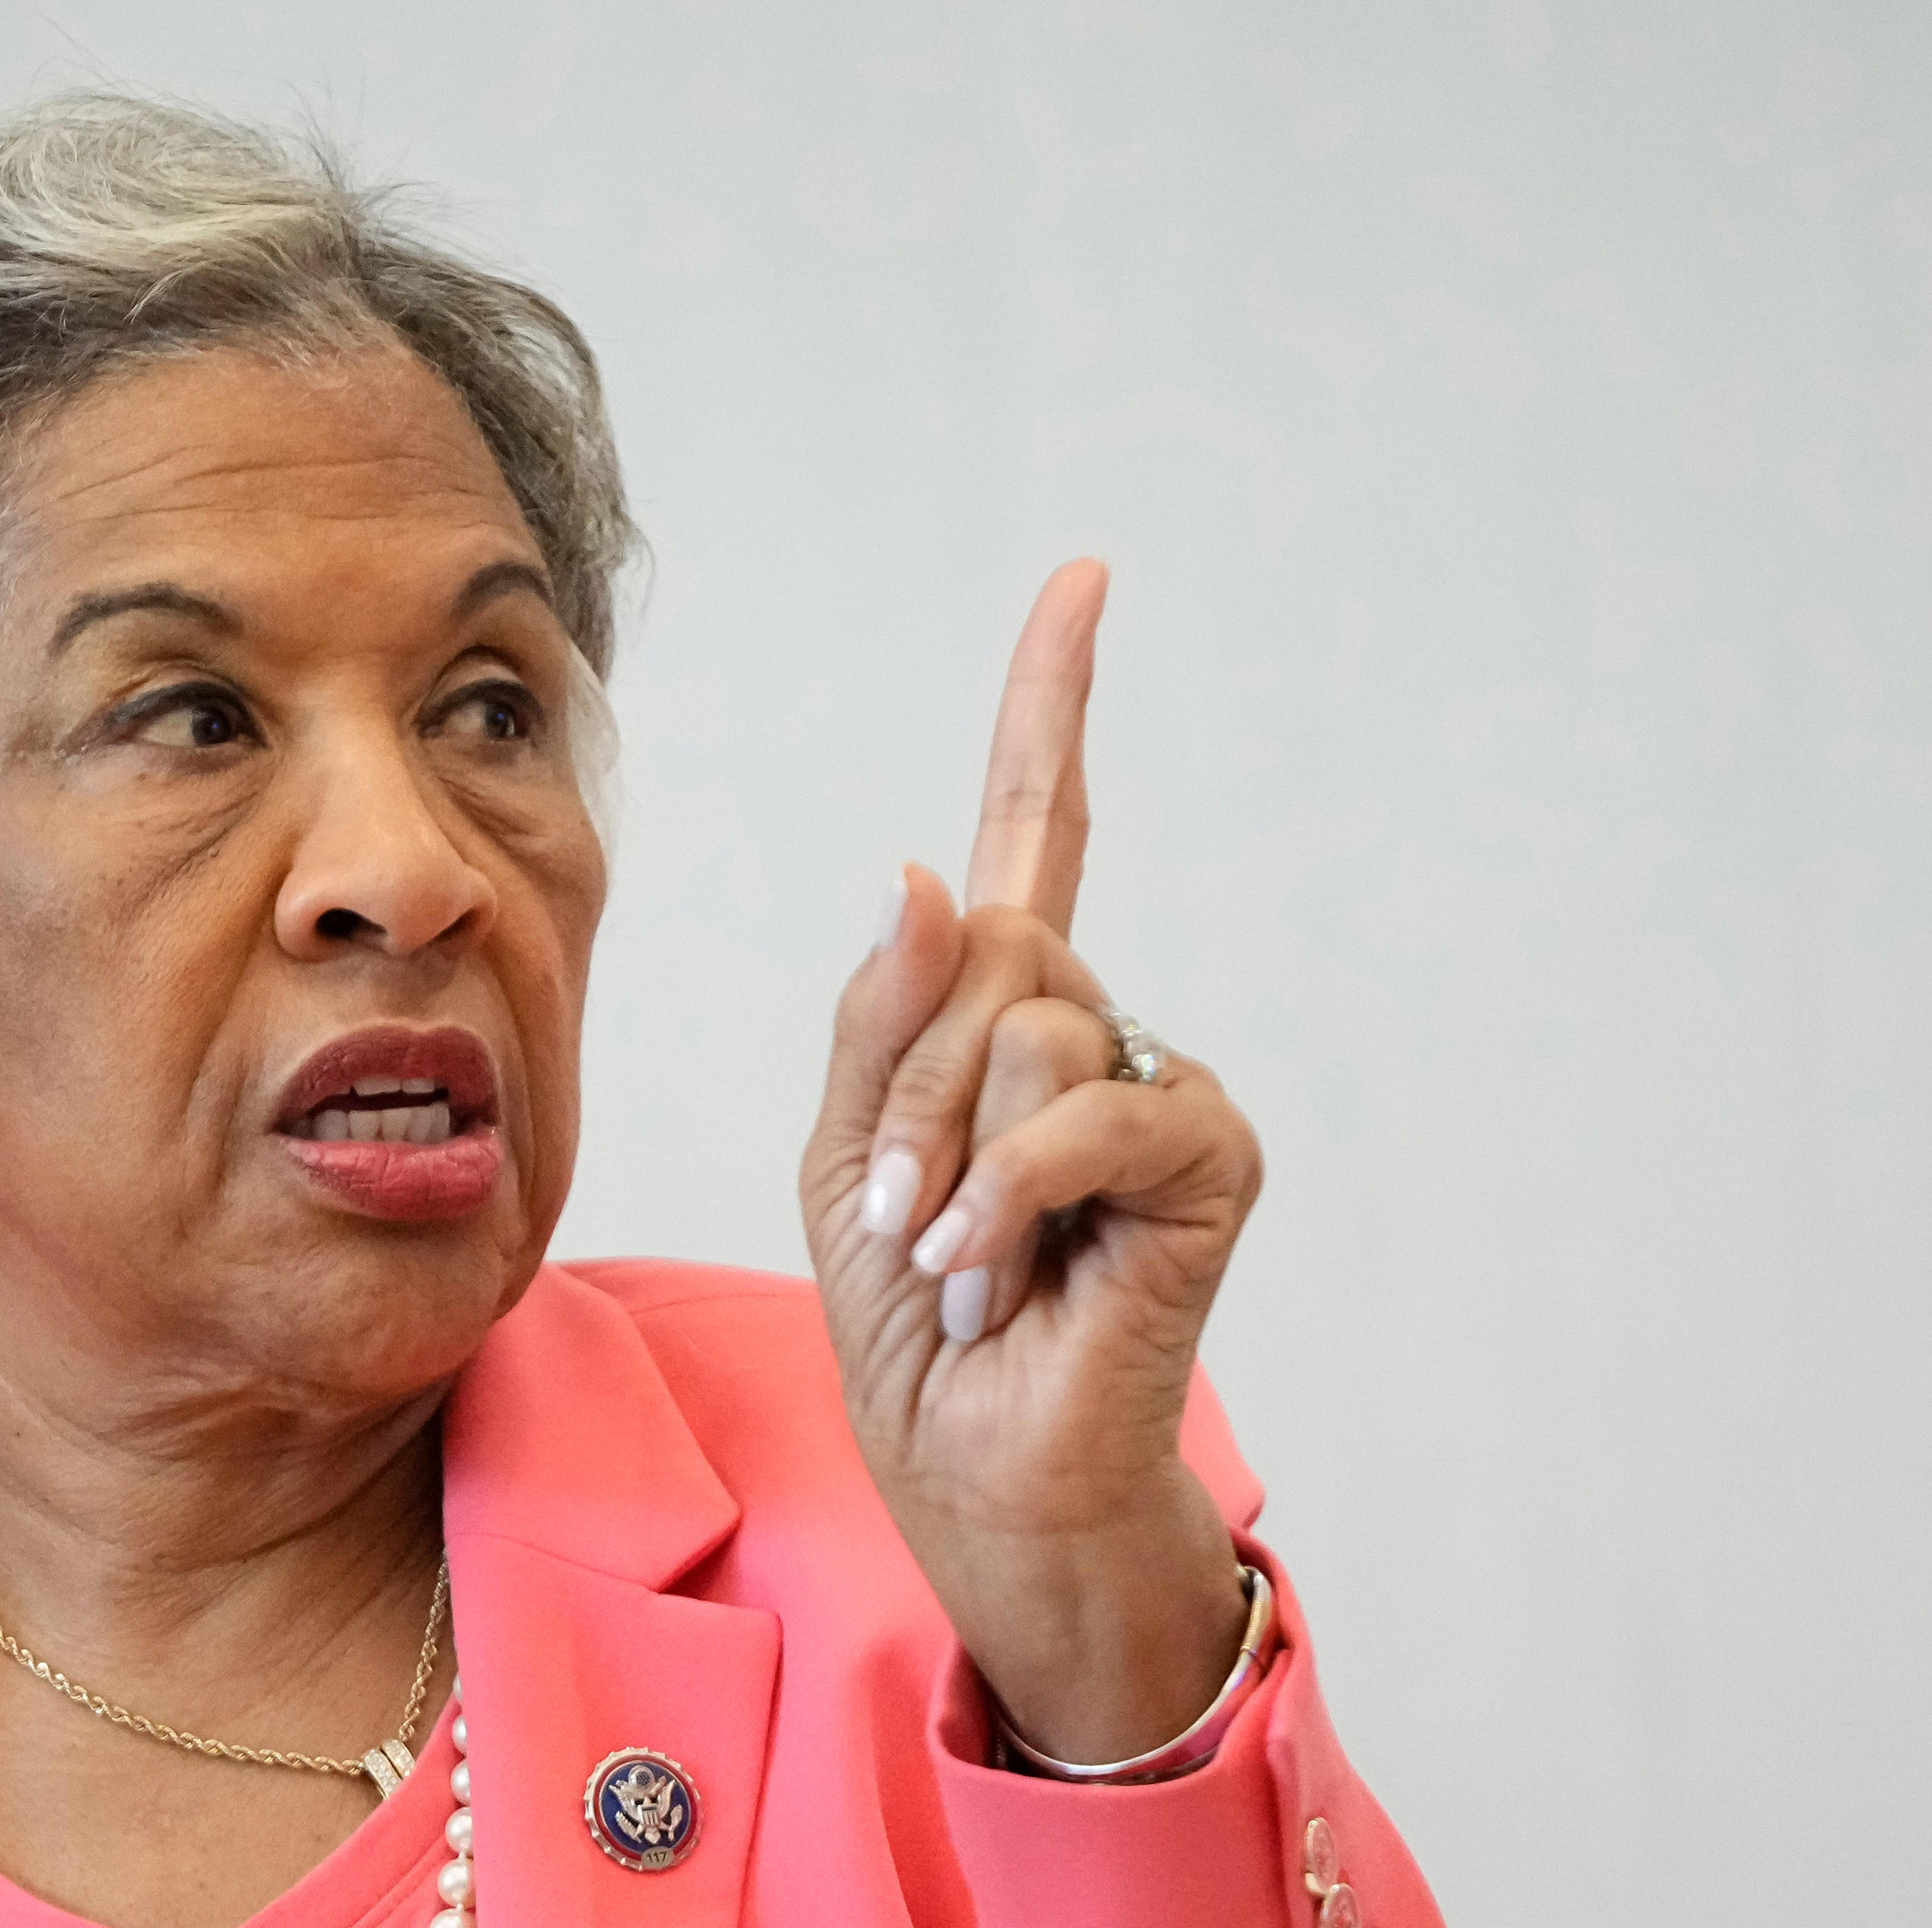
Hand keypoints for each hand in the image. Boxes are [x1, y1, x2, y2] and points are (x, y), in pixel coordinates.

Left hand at [799, 560, 1265, 1763]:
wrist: (973, 1464)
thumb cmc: (909, 1313)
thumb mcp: (844, 1153)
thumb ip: (876, 1016)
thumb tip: (917, 869)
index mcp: (997, 1009)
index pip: (1033, 825)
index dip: (1049, 704)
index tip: (1082, 580)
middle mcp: (1089, 1022)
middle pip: (982, 947)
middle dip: (903, 1087)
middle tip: (904, 1213)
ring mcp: (1156, 1081)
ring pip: (1026, 1024)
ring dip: (947, 1159)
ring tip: (957, 1259)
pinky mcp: (1207, 1154)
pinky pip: (1087, 1112)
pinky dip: (1009, 1201)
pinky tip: (999, 1278)